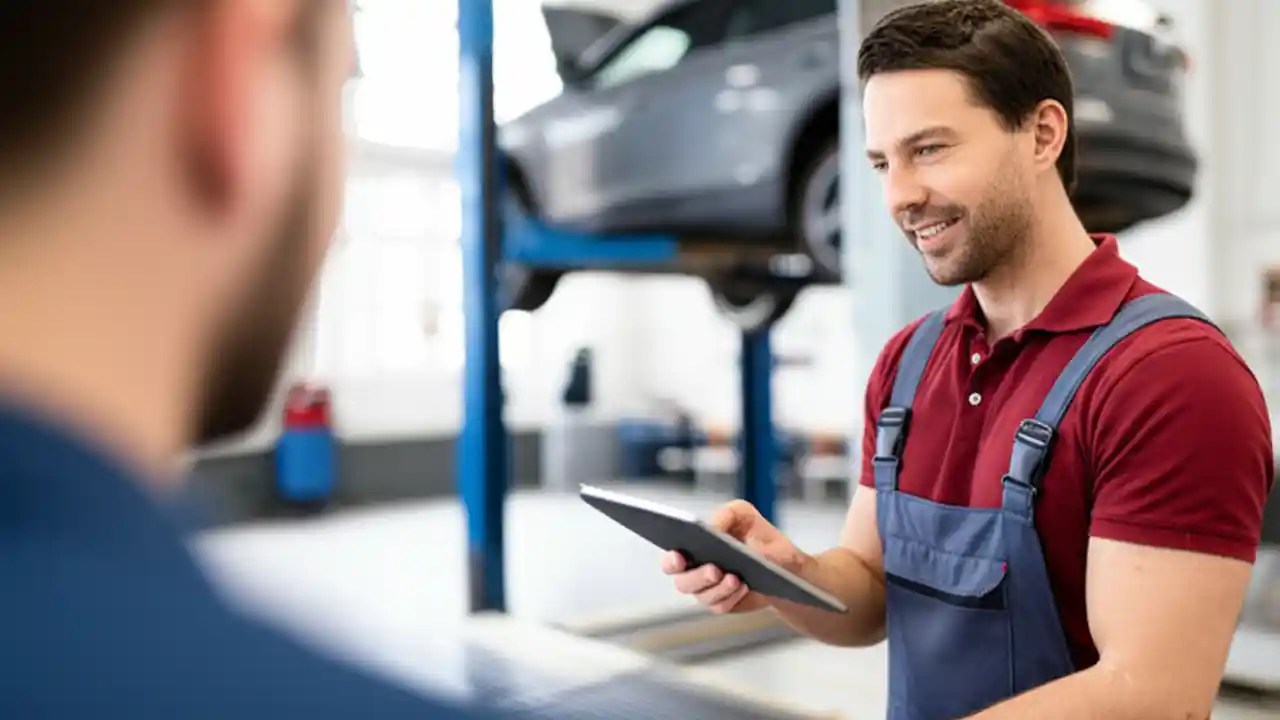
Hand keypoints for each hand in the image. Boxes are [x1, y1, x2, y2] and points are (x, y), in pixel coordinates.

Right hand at [660, 500, 808, 613]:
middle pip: (682, 582)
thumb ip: (724, 516)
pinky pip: (721, 605)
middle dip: (697, 577)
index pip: (671, 557)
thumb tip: (710, 529)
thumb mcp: (743, 515)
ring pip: (702, 596)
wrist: (783, 563)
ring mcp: (707, 590)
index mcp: (692, 546)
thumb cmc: (758, 535)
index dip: (671, 559)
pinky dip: (733, 596)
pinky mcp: (722, 603)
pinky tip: (744, 587)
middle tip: (714, 569)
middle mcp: (694, 570)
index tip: (679, 557)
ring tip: (737, 578)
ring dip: (719, 588)